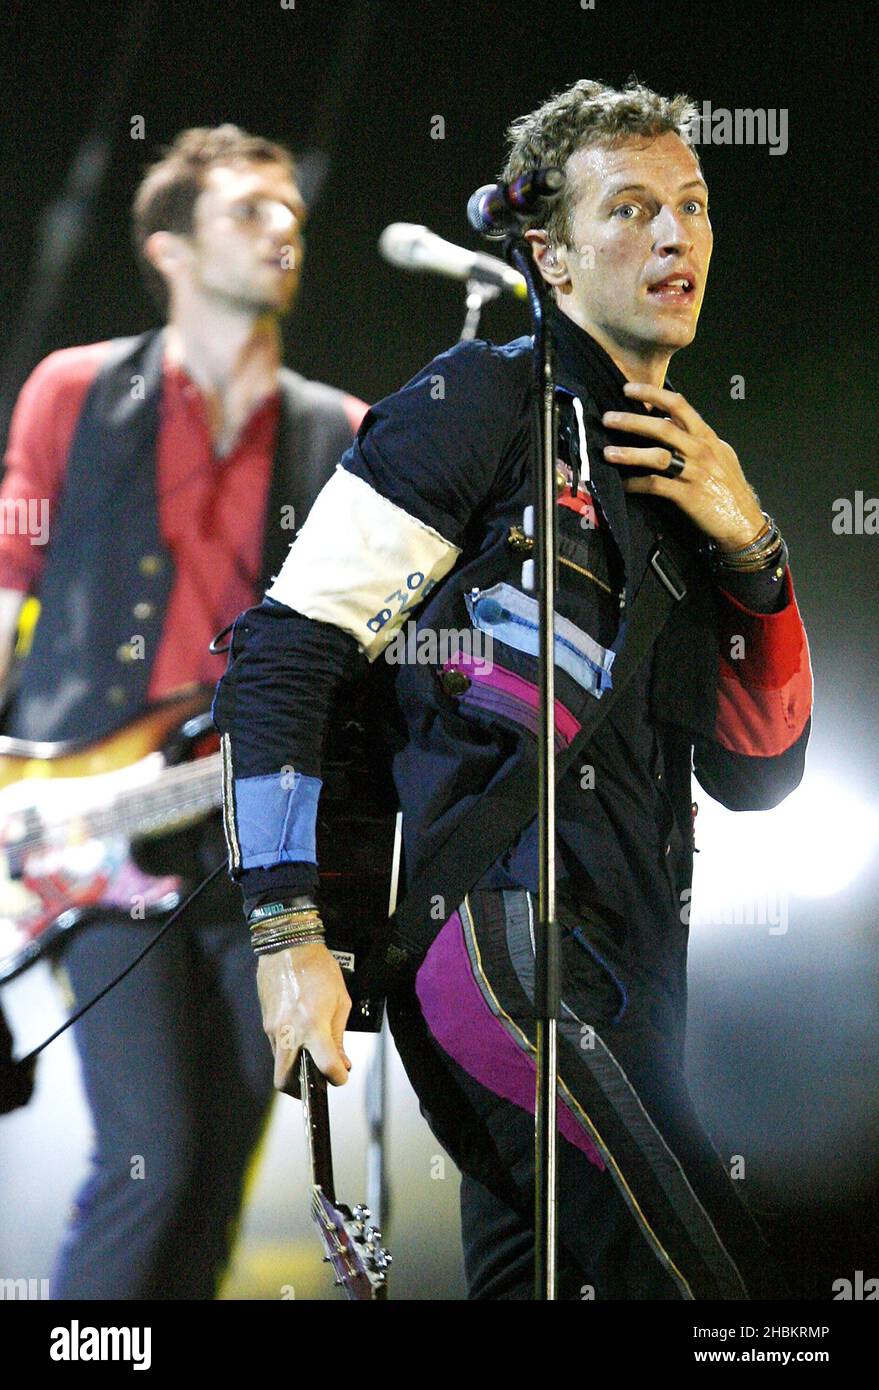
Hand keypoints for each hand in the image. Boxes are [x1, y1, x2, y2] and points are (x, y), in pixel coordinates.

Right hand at [256, 942, 352, 1098]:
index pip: (326, 1067)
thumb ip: (339, 1036)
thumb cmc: (319, 968)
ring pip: (279, 1065)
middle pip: (285, 1081)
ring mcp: (273, 1029)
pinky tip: (300, 1036)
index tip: (342, 1075)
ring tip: (310, 1055)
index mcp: (313, 1025)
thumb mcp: (341, 1000)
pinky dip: (288, 1051)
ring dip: (294, 1068)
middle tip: (316, 1081)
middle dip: (301, 1089)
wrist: (288, 946)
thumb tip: (342, 1061)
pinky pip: (276, 1048)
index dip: (338, 1078)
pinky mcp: (266, 1024)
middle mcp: (290, 1031)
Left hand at [602, 382, 765, 550]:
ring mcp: (695, 473)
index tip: (629, 388)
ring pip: (657, 456)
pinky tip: (623, 485)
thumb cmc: (729, 488)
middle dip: (632, 421)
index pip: (679, 405)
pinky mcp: (688, 496)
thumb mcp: (719, 455)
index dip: (652, 394)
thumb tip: (671, 423)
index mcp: (707, 437)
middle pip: (663, 428)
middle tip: (608, 418)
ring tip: (607, 453)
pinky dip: (636, 484)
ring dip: (629, 453)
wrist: (744, 522)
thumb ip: (697, 438)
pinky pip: (656, 486)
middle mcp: (701, 450)